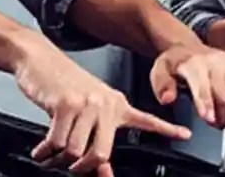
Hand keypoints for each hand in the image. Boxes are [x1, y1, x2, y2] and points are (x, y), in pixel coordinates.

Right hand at [15, 35, 190, 175]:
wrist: (39, 58)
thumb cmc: (61, 84)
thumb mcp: (82, 110)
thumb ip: (95, 140)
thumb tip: (102, 172)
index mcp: (115, 103)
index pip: (145, 119)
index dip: (167, 129)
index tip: (185, 134)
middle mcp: (105, 103)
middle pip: (102, 153)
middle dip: (83, 168)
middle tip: (72, 168)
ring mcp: (86, 103)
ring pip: (76, 150)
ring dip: (58, 160)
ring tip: (50, 156)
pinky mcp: (65, 104)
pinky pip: (57, 142)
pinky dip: (46, 152)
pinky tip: (42, 150)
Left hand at [151, 42, 224, 130]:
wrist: (188, 48)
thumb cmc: (174, 64)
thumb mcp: (160, 71)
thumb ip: (162, 85)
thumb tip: (167, 100)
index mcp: (193, 63)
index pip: (202, 85)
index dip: (206, 103)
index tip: (209, 119)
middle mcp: (214, 61)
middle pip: (224, 89)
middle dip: (223, 111)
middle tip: (220, 126)